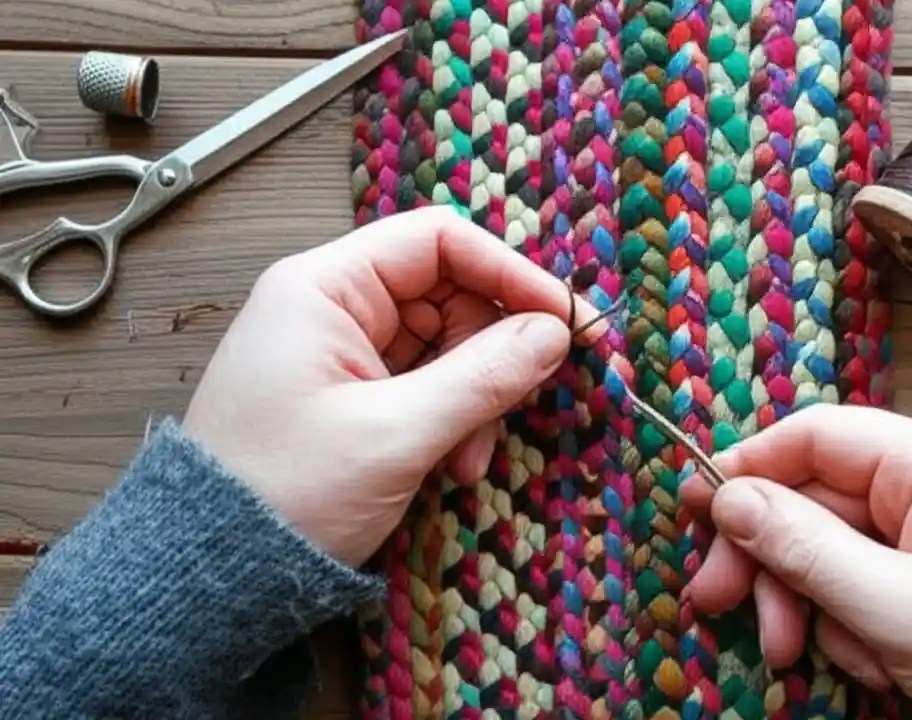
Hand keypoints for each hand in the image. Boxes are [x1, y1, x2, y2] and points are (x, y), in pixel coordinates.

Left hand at [183, 207, 598, 566]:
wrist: (211, 575)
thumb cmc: (283, 493)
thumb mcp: (396, 435)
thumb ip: (483, 377)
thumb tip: (553, 333)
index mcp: (324, 288)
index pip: (439, 241)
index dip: (511, 273)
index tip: (565, 320)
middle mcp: (331, 306)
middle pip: (450, 294)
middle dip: (492, 354)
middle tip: (520, 404)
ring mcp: (340, 352)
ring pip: (445, 345)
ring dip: (476, 398)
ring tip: (469, 460)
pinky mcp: (350, 395)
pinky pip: (425, 385)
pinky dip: (452, 420)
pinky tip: (453, 465)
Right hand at [682, 405, 911, 719]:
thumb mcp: (896, 612)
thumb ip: (804, 549)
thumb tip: (728, 497)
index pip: (820, 436)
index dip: (747, 467)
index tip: (690, 507)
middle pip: (826, 501)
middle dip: (776, 561)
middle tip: (722, 608)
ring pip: (848, 550)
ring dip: (819, 607)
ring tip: (813, 660)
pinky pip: (885, 581)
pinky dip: (864, 624)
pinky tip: (880, 668)